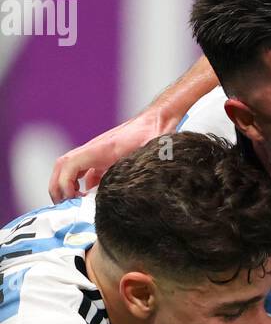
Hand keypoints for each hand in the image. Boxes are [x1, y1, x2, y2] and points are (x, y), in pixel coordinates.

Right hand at [49, 108, 172, 201]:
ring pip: (71, 167)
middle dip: (57, 186)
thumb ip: (135, 170)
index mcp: (102, 149)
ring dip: (66, 185)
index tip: (71, 199)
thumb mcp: (146, 155)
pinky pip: (85, 170)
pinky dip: (81, 184)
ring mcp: (98, 152)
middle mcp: (95, 149)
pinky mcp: (105, 156)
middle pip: (63, 165)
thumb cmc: (154, 134)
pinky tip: (90, 196)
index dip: (64, 183)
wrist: (158, 118)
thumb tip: (127, 195)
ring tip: (73, 203)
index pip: (70, 164)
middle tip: (64, 205)